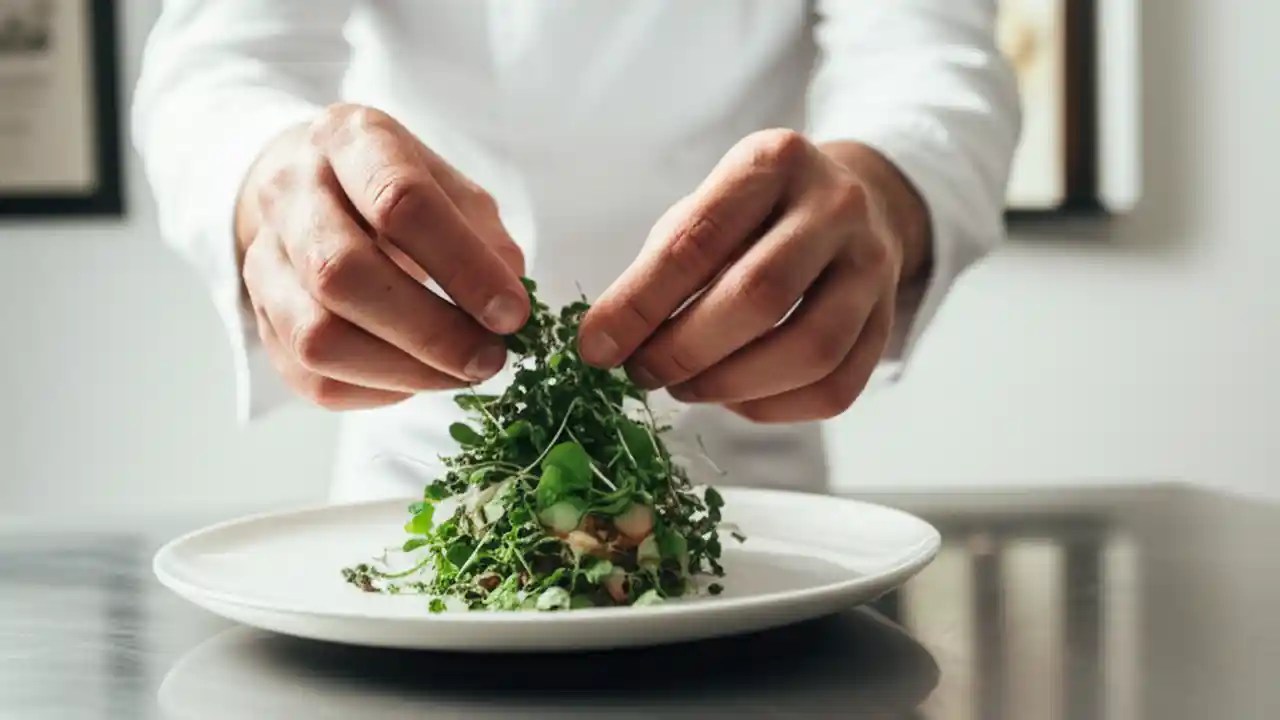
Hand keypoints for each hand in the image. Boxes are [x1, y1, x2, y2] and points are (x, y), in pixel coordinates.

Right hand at [235, 104, 529, 409]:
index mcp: (348, 141)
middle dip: (430, 331)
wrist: (309, 186)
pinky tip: (418, 376)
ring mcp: (264, 259)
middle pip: (341, 275)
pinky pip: (313, 379)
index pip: (399, 203)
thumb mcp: (450, 187)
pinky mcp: (262, 320)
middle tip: (489, 358)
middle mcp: (292, 193)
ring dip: (404, 371)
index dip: (463, 268)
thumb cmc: (396, 187)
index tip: (512, 314)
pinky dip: (377, 390)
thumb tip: (510, 306)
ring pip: (317, 338)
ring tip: (461, 373)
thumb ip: (484, 239)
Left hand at [579, 129, 927, 422]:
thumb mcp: (699, 212)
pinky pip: (835, 388)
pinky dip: (773, 408)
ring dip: (731, 385)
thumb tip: (606, 345)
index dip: (640, 303)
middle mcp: (836, 206)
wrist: (850, 205)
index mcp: (774, 162)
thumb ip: (657, 270)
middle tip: (644, 372)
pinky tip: (735, 398)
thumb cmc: (752, 217)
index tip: (596, 348)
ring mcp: (873, 265)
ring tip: (686, 387)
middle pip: (759, 297)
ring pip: (808, 349)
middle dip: (686, 349)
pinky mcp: (888, 320)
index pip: (698, 240)